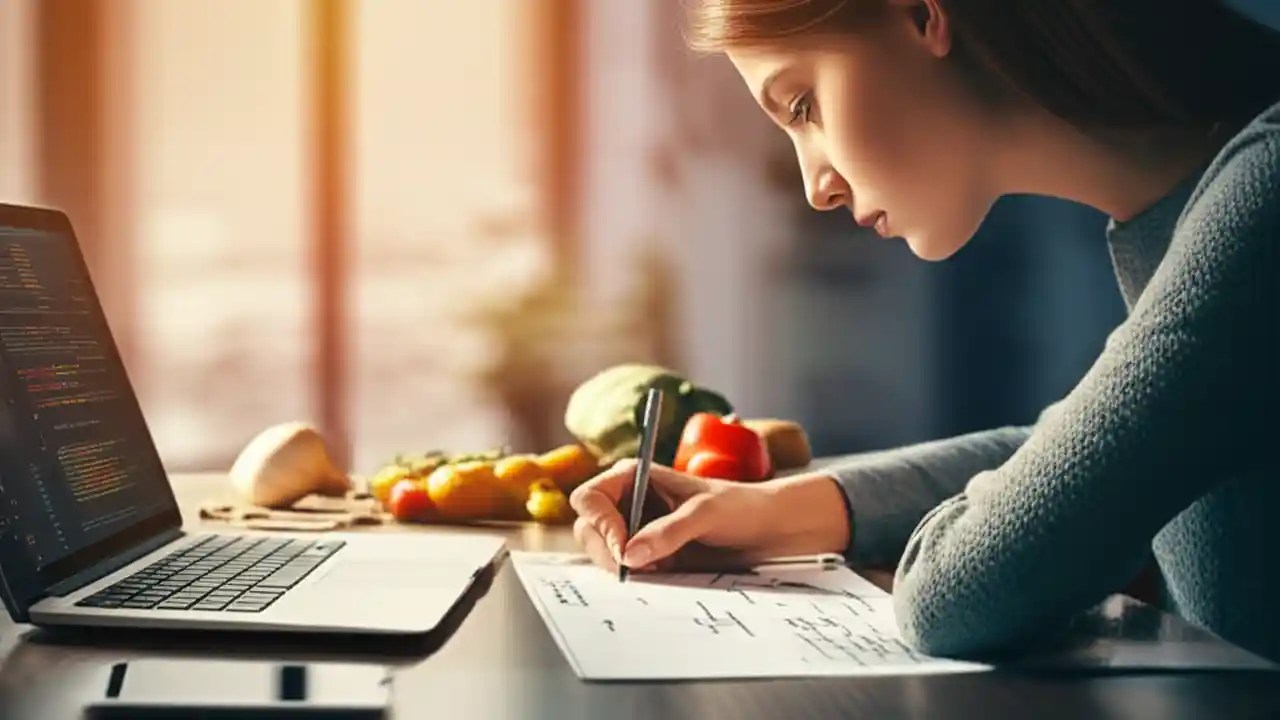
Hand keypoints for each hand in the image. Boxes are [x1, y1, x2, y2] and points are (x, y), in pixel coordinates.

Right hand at [569, 460, 849, 573]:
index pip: (590, 498)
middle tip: (638, 568)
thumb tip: (631, 555)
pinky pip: (625, 569)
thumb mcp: (705, 514)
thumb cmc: (740, 506)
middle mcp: (628, 500)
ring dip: (623, 566)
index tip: (623, 547)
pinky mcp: (647, 553)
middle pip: (589, 529)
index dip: (600, 523)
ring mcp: (635, 528)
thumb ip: (668, 532)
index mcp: (633, 476)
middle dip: (608, 551)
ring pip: (603, 553)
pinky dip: (636, 576)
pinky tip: (665, 571)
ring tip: (661, 565)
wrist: (767, 528)